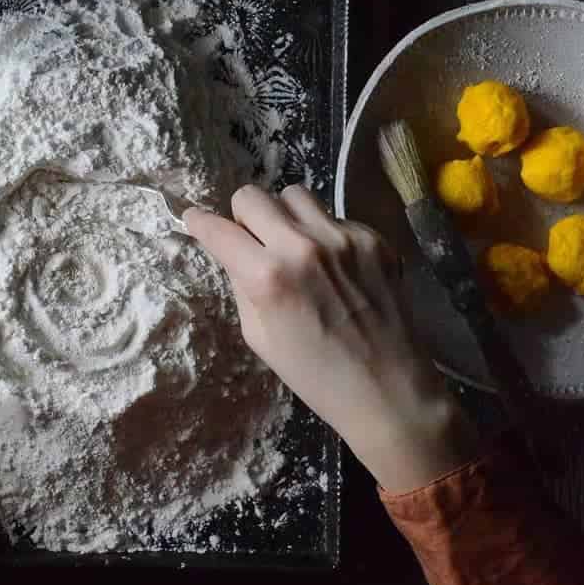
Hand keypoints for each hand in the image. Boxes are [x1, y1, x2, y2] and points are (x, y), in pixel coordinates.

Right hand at [186, 186, 477, 491]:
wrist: (388, 388)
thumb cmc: (315, 374)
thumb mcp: (259, 337)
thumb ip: (242, 285)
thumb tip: (231, 250)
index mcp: (267, 277)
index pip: (219, 229)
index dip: (200, 223)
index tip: (195, 220)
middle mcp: (303, 246)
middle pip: (252, 196)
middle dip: (243, 216)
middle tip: (251, 239)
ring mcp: (343, 238)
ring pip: (295, 195)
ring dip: (284, 216)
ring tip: (294, 246)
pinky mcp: (373, 238)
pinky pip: (334, 218)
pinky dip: (324, 236)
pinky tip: (335, 268)